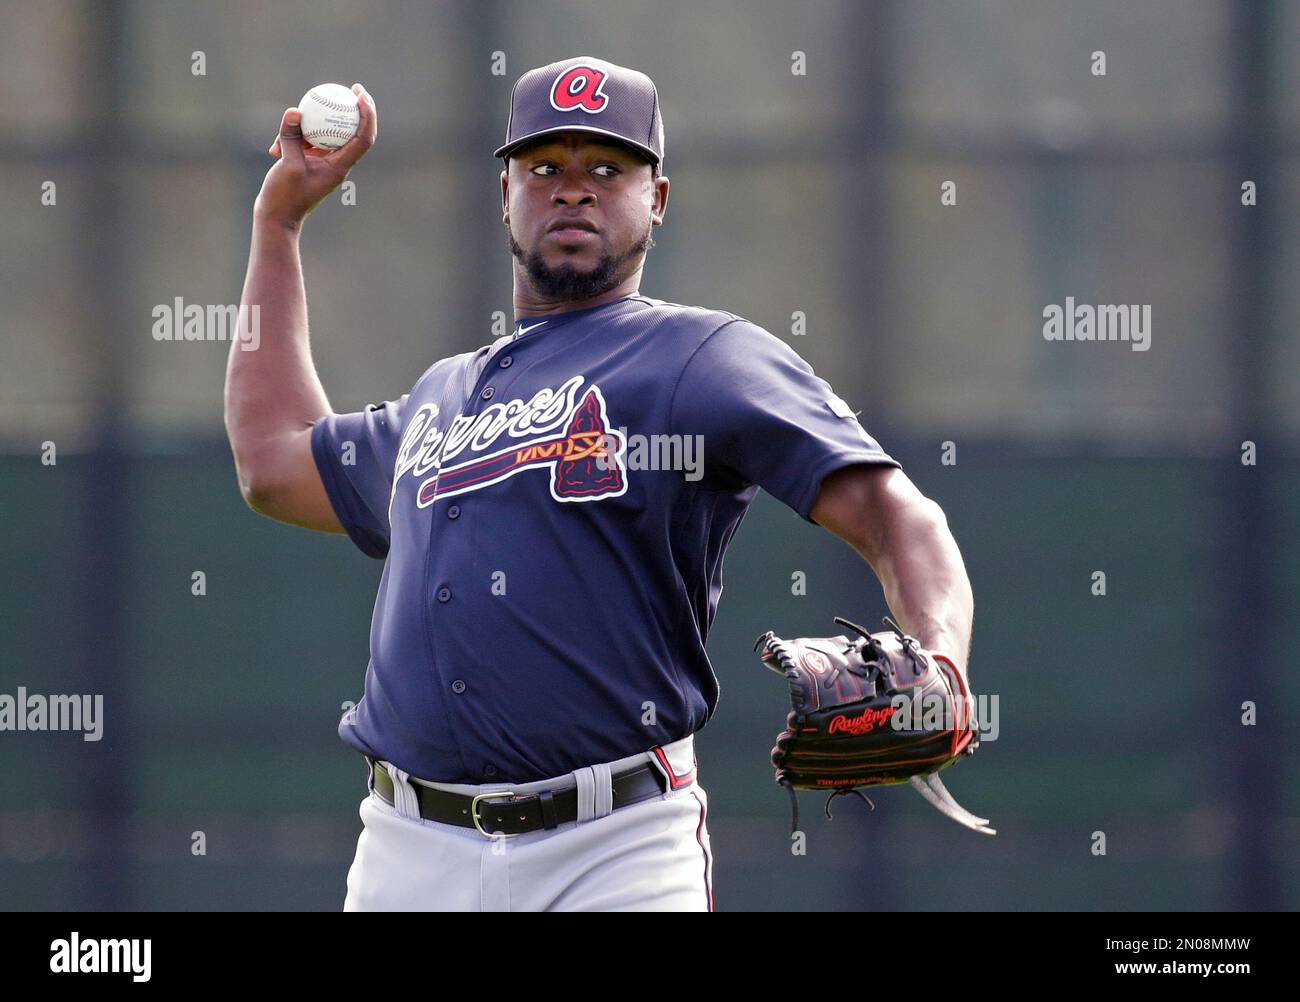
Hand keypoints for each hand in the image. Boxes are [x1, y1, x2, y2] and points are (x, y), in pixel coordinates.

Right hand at [253, 82, 376, 228]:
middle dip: (357, 110)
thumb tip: (295, 110)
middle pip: (354, 133)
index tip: (361, 95)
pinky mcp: (311, 164)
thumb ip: (292, 137)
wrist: (276, 219)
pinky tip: (279, 137)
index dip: (367, 115)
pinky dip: (297, 137)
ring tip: (304, 110)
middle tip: (353, 88)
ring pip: (328, 135)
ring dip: (314, 124)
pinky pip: (310, 142)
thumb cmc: (284, 197)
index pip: (363, 138)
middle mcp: (338, 165)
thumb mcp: (287, 164)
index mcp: (340, 167)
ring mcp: (325, 164)